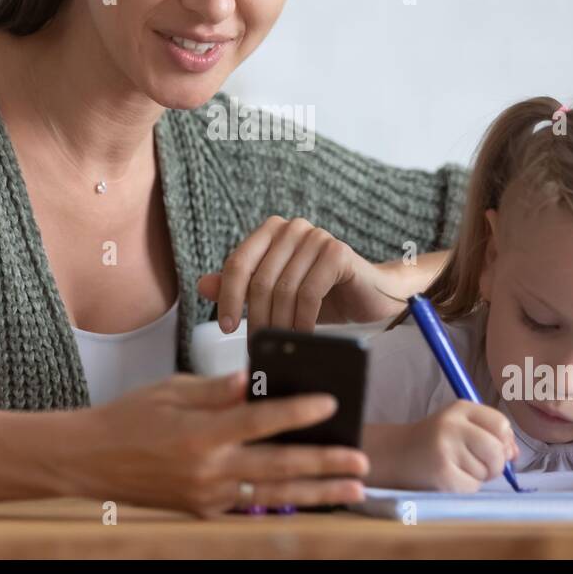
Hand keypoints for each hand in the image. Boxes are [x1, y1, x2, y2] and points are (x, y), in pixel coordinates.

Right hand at [60, 371, 368, 516]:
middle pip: (278, 465)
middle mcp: (206, 469)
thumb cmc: (128, 417)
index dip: (298, 411)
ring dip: (317, 492)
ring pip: (273, 494)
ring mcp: (206, 495)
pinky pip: (251, 504)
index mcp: (199, 433)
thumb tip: (255, 381)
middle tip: (361, 460)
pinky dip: (283, 500)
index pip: (260, 421)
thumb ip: (218, 390)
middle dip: (325, 463)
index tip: (332, 404)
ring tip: (352, 488)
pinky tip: (312, 496)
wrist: (88, 461)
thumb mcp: (172, 390)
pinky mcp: (203, 510)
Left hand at [196, 215, 395, 332]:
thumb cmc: (321, 294)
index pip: (238, 263)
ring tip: (282, 344)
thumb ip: (241, 288)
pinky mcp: (337, 252)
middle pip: (260, 279)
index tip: (227, 327)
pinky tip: (304, 336)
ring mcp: (316, 236)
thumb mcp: (275, 294)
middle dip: (258, 318)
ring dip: (281, 323)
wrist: (370, 295)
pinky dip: (303, 320)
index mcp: (271, 231)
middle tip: (259, 345)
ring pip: (284, 289)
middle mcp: (291, 228)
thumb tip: (202, 286)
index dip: (229, 297)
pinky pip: (309, 293)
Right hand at [363, 403, 517, 492]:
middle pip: (497, 450)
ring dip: (477, 476)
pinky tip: (451, 478)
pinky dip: (467, 487)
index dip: (505, 442)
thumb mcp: (461, 426)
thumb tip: (514, 454)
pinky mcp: (442, 473)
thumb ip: (491, 434)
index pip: (501, 424)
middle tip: (480, 466)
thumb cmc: (436, 441)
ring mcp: (445, 448)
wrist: (397, 454)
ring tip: (457, 468)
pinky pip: (472, 486)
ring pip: (485, 471)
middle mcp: (452, 424)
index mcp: (461, 408)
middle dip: (495, 465)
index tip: (494, 448)